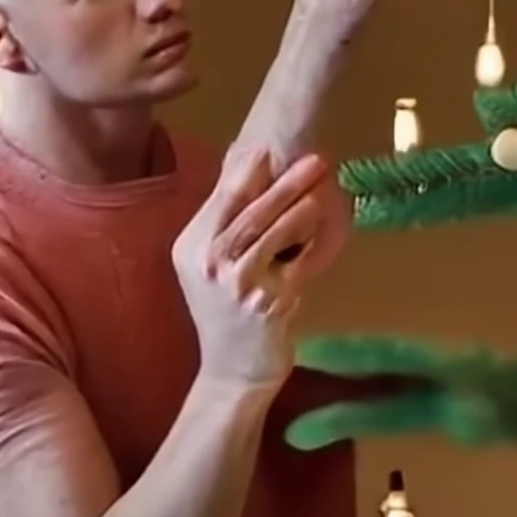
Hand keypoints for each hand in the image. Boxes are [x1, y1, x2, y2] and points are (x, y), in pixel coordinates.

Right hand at [173, 150, 331, 390]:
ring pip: (272, 230)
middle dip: (284, 180)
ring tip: (323, 187)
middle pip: (249, 208)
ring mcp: (235, 282)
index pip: (223, 197)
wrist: (233, 371)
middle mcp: (208, 260)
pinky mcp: (265, 300)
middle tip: (315, 159)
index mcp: (192, 245)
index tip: (271, 145)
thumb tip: (248, 174)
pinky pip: (294, 262)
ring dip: (301, 206)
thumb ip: (229, 227)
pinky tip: (324, 227)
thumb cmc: (228, 313)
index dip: (249, 168)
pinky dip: (310, 242)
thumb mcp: (214, 267)